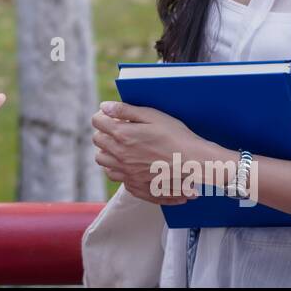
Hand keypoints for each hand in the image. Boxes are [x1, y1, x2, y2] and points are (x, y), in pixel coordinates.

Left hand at [91, 101, 205, 205]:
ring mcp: (126, 171)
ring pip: (102, 160)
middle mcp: (120, 155)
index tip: (112, 115)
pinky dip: (116, 168)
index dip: (103, 115)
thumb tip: (104, 106)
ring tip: (121, 145)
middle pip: (97, 140)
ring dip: (107, 150)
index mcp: (122, 135)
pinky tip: (127, 162)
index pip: (97, 122)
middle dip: (104, 131)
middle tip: (119, 128)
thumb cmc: (176, 136)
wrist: (193, 162)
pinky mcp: (133, 183)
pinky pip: (114, 176)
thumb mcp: (152, 116)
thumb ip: (125, 110)